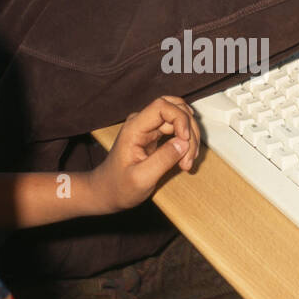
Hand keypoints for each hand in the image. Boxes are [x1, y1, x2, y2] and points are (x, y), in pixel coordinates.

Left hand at [88, 96, 200, 212]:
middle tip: (189, 158)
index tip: (186, 140)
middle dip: (189, 131)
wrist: (108, 191)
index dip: (180, 119)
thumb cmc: (119, 187)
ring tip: (186, 162)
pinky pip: (177, 129)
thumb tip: (184, 143)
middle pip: (175, 110)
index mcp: (134, 128)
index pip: (162, 106)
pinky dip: (186, 142)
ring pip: (180, 119)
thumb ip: (163, 160)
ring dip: (190, 138)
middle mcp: (142, 122)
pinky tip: (185, 158)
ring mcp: (149, 127)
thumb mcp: (141, 178)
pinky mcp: (156, 134)